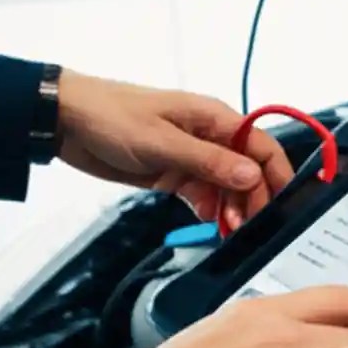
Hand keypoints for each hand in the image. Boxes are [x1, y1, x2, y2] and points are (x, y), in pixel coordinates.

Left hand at [55, 69, 294, 228]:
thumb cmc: (112, 117)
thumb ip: (208, 161)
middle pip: (249, 171)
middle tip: (248, 226)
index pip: (262, 145)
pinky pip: (204, 195)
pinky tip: (212, 224)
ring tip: (230, 229)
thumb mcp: (162, 142)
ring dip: (233, 208)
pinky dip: (211, 210)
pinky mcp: (175, 174)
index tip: (279, 205)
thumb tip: (252, 175)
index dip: (276, 174)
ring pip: (228, 186)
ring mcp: (192, 157)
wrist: (67, 122)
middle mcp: (209, 137)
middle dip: (254, 198)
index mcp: (214, 118)